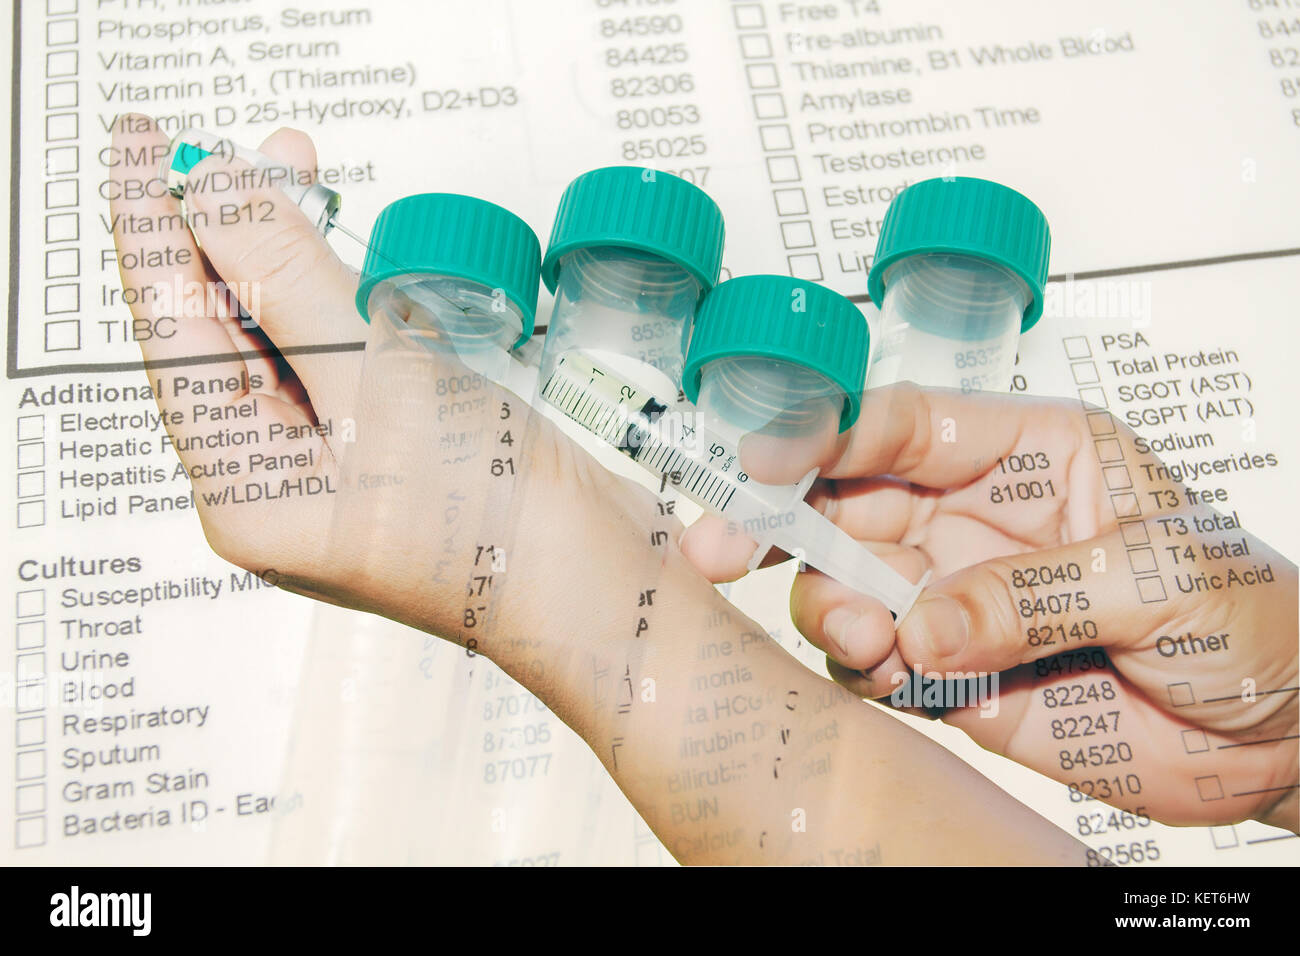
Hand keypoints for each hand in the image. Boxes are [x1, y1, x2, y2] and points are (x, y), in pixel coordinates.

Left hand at [109, 115, 656, 668]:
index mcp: (246, 490)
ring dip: (296, 255)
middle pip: (229, 334)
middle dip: (240, 233)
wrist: (608, 593)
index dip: (152, 228)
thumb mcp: (379, 385)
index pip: (175, 335)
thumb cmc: (500, 529)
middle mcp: (278, 484)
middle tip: (262, 149)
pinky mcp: (393, 450)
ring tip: (302, 172)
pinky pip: (344, 358)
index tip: (135, 143)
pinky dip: (343, 296)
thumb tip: (215, 194)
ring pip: (290, 340)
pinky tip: (347, 251)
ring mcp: (337, 470)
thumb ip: (291, 283)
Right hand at [682, 383, 1298, 831]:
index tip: (768, 455)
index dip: (831, 431)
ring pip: (845, 585)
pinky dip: (864, 670)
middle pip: (848, 502)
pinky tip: (897, 675)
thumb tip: (926, 620)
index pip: (909, 424)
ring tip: (871, 640)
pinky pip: (875, 662)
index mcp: (1031, 455)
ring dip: (830, 607)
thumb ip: (1031, 593)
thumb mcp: (1159, 580)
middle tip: (725, 548)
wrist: (1276, 736)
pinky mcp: (950, 672)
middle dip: (780, 521)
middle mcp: (977, 520)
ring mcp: (957, 596)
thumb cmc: (1253, 621)